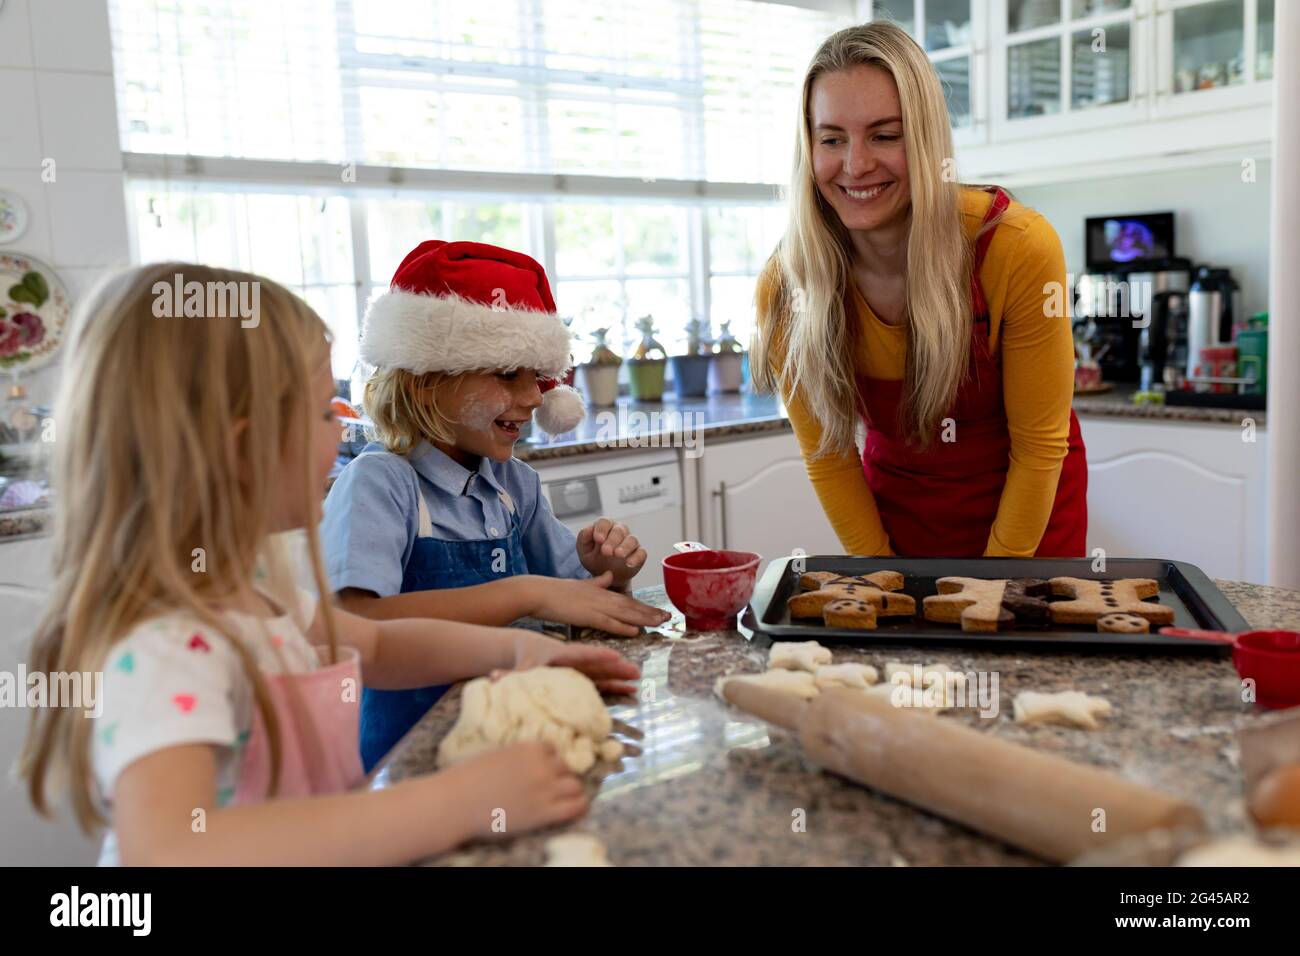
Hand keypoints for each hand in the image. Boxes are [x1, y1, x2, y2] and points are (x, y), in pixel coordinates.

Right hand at [439, 742, 586, 841]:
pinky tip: (576, 810)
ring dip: (571, 791)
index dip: (548, 762)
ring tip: (565, 800)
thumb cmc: (467, 778)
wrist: (455, 801)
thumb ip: (517, 757)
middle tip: (551, 788)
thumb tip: (525, 765)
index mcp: (528, 748)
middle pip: (566, 767)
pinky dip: (578, 807)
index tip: (543, 771)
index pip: (552, 750)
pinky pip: (575, 806)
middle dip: (560, 776)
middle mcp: (541, 765)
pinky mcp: (544, 811)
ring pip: (575, 785)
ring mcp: (545, 788)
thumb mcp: (496, 755)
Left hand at [502, 630, 640, 695]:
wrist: (529, 646)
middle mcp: (576, 659)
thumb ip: (511, 673)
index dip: (596, 655)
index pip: (580, 654)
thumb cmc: (526, 657)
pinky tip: (630, 688)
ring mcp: (582, 666)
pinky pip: (603, 680)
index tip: (613, 655)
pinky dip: (615, 683)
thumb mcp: (520, 665)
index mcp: (562, 654)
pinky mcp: (584, 674)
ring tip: (637, 677)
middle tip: (634, 669)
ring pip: (604, 670)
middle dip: (616, 666)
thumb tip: (494, 679)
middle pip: (597, 662)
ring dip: (620, 674)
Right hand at [521, 572, 668, 637]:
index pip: (627, 600)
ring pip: (625, 613)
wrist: (540, 592)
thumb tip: (610, 575)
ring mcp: (596, 606)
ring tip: (660, 622)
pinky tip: (635, 631)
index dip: (644, 606)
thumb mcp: (581, 584)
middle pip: (631, 606)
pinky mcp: (587, 616)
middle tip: (668, 617)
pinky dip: (623, 627)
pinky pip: (609, 623)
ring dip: (644, 618)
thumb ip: (597, 582)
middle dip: (650, 612)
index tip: (659, 610)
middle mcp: (602, 597)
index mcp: (601, 591)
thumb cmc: (557, 591)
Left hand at [576, 518, 646, 587]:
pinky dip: (636, 557)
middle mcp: (619, 531)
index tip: (598, 539)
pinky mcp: (638, 554)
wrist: (604, 575)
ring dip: (625, 547)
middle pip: (618, 530)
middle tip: (606, 552)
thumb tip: (587, 530)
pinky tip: (629, 563)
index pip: (604, 522)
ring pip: (632, 539)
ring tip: (618, 555)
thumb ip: (584, 539)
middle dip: (612, 540)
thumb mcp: (584, 550)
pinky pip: (641, 553)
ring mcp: (630, 542)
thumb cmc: (593, 558)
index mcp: (605, 527)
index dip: (601, 529)